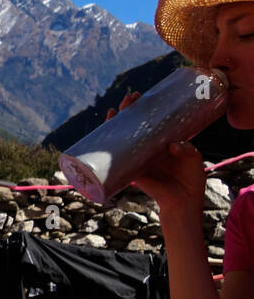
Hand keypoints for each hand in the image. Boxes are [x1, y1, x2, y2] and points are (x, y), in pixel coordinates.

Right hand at [107, 91, 206, 215]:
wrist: (183, 201)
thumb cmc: (191, 179)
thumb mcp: (194, 159)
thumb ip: (186, 150)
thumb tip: (170, 145)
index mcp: (162, 142)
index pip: (150, 120)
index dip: (144, 108)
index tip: (141, 96)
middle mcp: (148, 147)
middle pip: (133, 124)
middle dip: (129, 110)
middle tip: (130, 98)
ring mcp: (138, 157)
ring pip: (122, 136)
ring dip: (116, 122)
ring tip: (116, 109)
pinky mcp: (131, 169)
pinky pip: (116, 157)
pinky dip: (107, 146)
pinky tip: (104, 132)